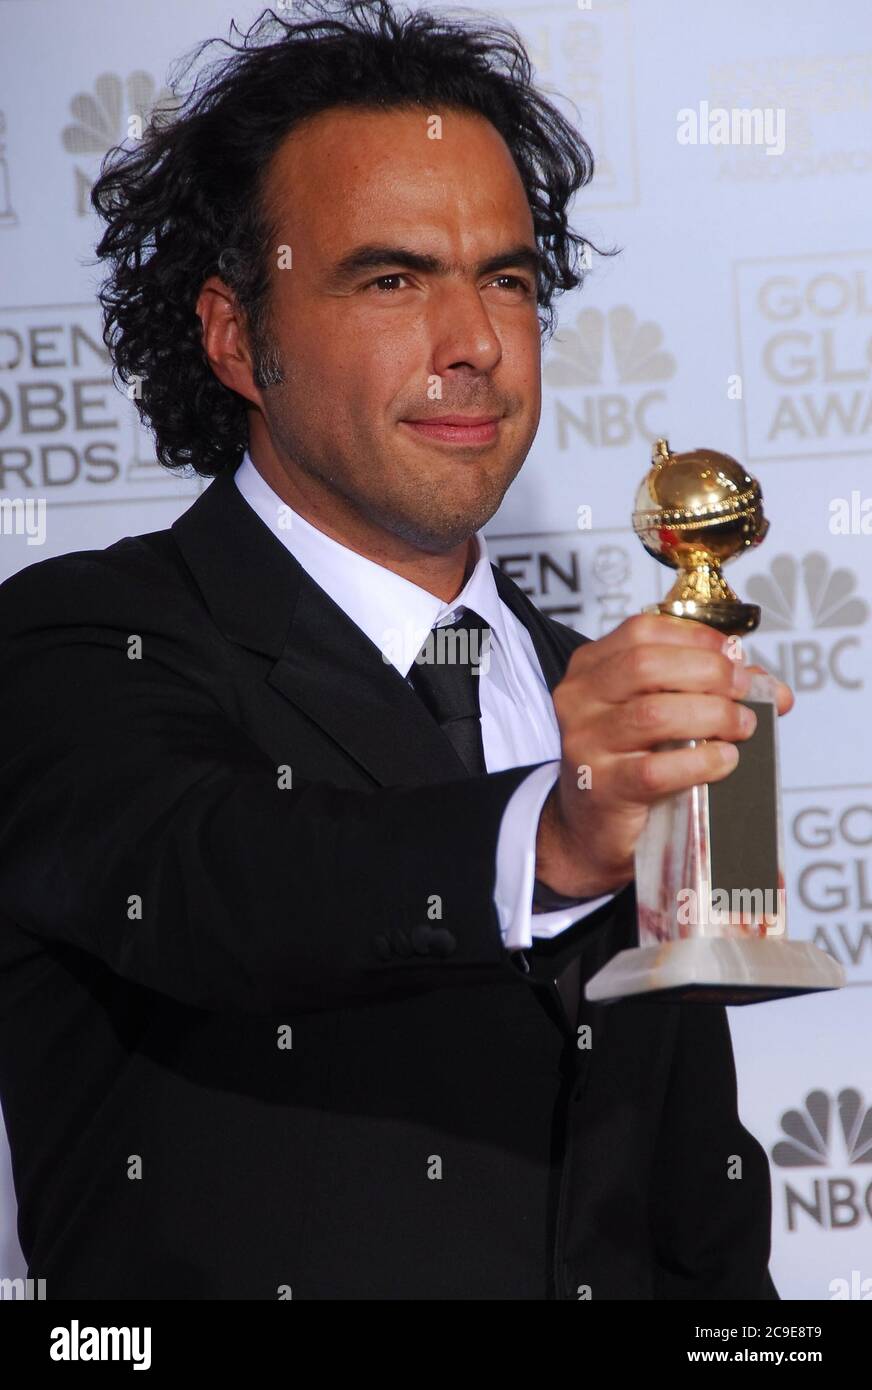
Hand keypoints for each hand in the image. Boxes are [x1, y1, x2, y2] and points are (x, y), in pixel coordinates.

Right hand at [535, 613, 793, 898]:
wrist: (592, 826)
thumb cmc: (630, 761)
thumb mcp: (659, 714)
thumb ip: (710, 691)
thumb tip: (774, 691)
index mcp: (591, 668)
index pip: (642, 631)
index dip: (696, 637)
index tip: (732, 655)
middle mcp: (579, 699)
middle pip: (645, 664)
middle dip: (708, 673)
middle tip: (743, 692)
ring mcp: (586, 743)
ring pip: (654, 714)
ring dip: (713, 716)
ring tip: (742, 727)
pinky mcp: (602, 787)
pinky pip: (658, 769)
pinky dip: (702, 761)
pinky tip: (724, 761)